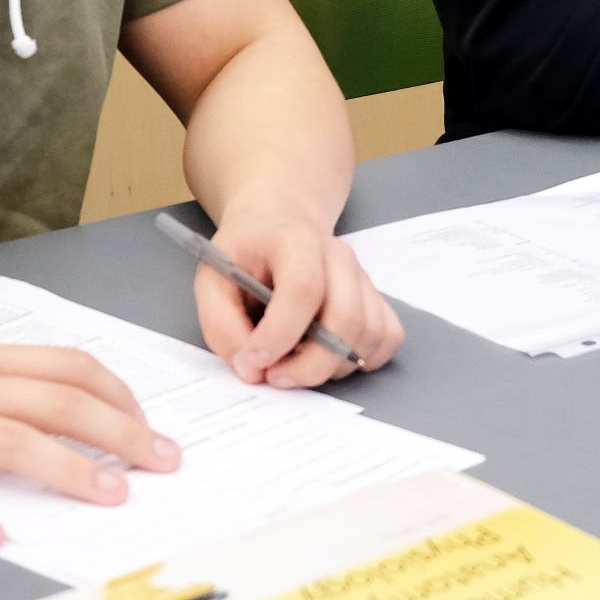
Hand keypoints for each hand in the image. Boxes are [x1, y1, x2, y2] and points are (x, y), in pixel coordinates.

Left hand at [194, 193, 404, 389]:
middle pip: (345, 317)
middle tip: (274, 376)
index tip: (255, 362)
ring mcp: (362, 276)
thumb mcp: (212, 280)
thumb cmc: (246, 252)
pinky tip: (328, 356)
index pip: (303, 289)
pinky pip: (387, 337)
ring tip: (295, 362)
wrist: (278, 223)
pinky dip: (362, 358)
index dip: (280, 334)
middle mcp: (339, 256)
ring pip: (368, 334)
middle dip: (310, 365)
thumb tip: (251, 368)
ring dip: (331, 365)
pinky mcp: (376, 297)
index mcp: (295, 240)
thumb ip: (222, 326)